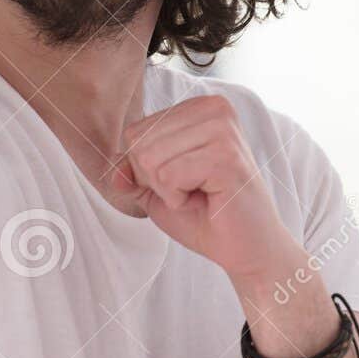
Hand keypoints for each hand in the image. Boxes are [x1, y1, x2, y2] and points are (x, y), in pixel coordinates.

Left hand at [112, 94, 306, 287]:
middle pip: (139, 141)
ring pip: (150, 157)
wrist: (245, 249)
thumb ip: (130, 171)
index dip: (146, 169)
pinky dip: (178, 198)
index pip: (135, 131)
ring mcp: (223, 129)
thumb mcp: (156, 188)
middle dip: (154, 179)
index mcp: (199, 108)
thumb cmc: (205, 216)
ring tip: (200, 194)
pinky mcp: (226, 155)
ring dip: (168, 189)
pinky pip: (168, 175)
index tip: (181, 181)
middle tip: (191, 191)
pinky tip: (208, 199)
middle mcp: (214, 108)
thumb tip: (113, 167)